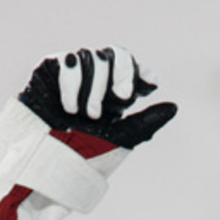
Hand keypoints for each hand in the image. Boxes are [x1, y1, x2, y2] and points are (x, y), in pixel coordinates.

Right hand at [19, 46, 176, 148]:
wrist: (45, 162)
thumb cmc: (83, 158)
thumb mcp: (121, 140)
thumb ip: (146, 122)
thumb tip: (174, 107)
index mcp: (112, 99)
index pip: (131, 72)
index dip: (141, 72)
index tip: (151, 83)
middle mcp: (95, 84)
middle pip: (116, 56)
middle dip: (123, 73)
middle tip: (123, 97)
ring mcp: (73, 76)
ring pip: (94, 58)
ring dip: (95, 88)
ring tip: (87, 115)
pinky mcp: (51, 71)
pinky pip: (69, 63)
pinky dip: (73, 85)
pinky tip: (70, 108)